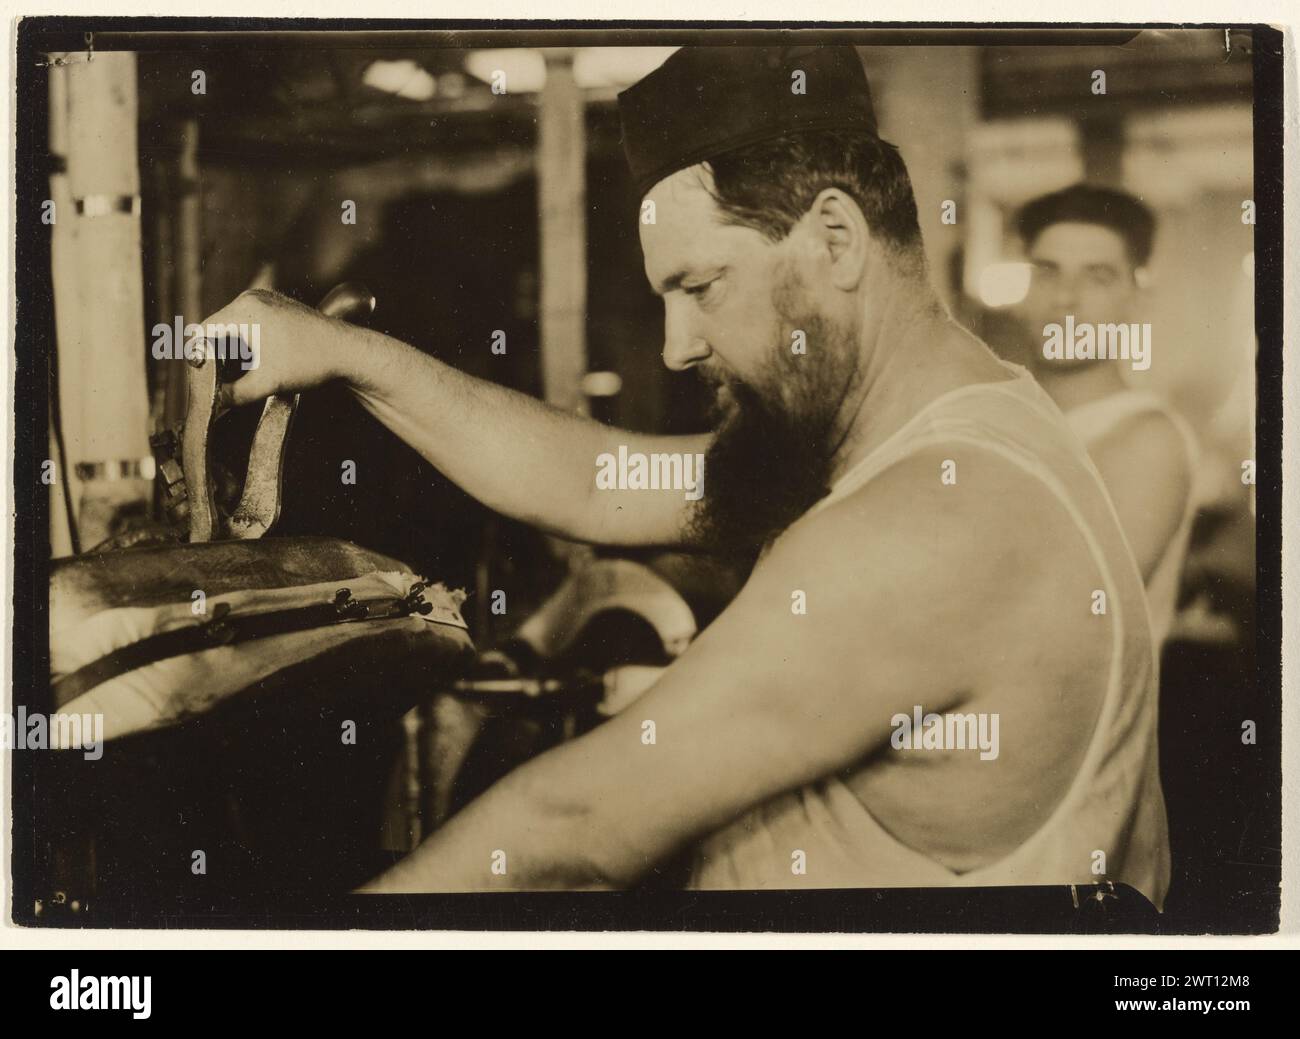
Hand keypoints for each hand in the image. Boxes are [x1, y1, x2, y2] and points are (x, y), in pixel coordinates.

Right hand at [200, 289, 347, 407]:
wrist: (348, 353)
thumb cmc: (312, 362)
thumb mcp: (267, 383)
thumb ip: (233, 395)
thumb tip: (213, 405)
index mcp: (245, 310)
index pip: (204, 331)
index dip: (200, 357)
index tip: (203, 378)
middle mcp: (253, 298)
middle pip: (218, 327)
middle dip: (217, 354)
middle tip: (221, 379)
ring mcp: (267, 299)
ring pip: (234, 325)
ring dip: (233, 348)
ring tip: (243, 371)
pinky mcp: (278, 306)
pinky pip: (251, 322)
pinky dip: (249, 340)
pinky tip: (259, 360)